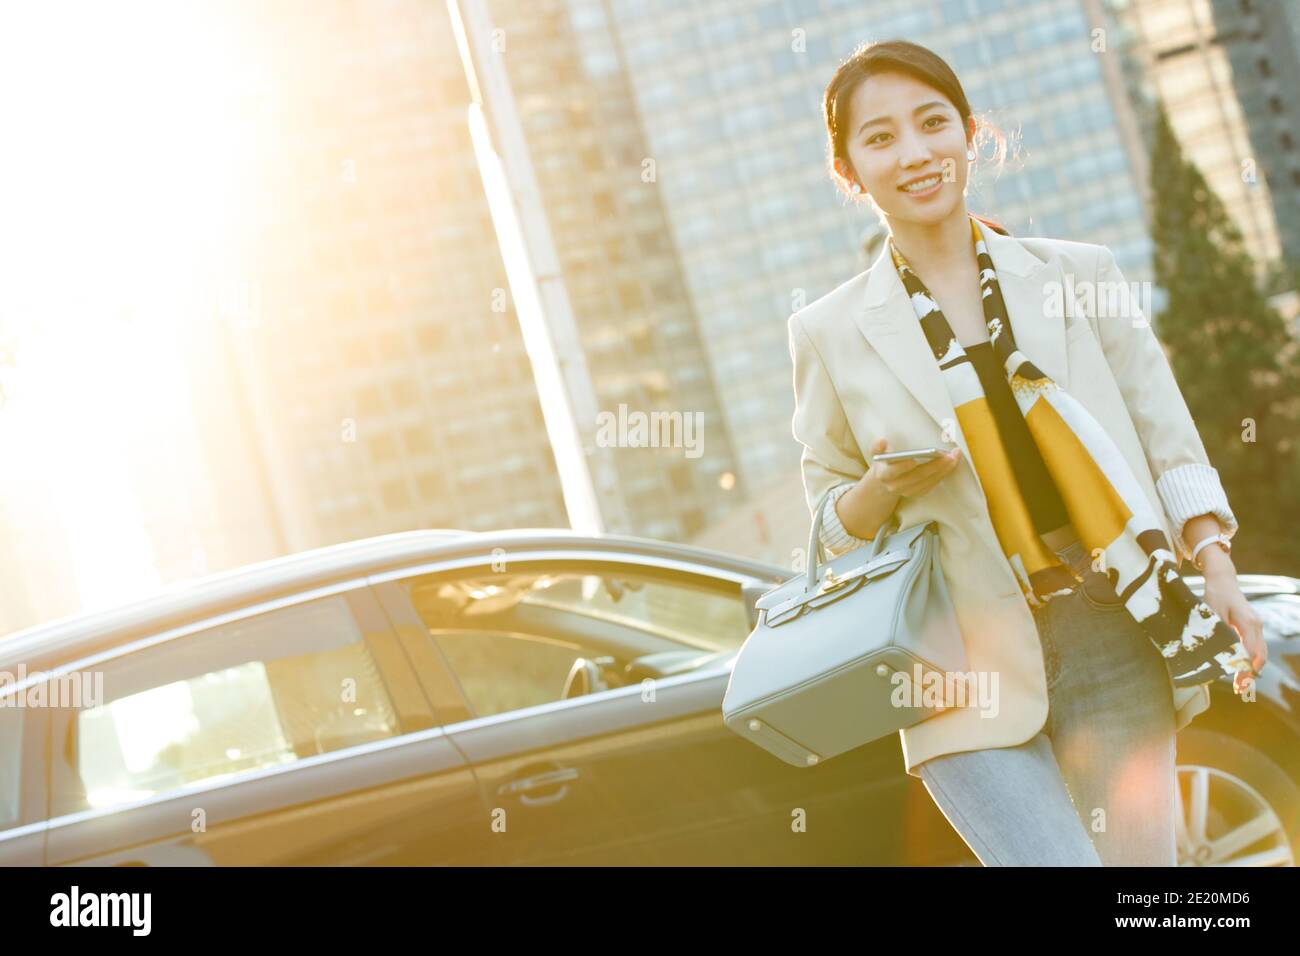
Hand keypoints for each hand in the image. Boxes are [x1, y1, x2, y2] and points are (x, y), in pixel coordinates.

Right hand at [867, 437, 962, 498]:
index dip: (903, 467)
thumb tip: (882, 440)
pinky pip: (931, 485)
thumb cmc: (883, 463)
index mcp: (884, 475)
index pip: (893, 472)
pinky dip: (942, 475)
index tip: (913, 459)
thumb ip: (876, 446)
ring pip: (927, 482)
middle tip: (949, 455)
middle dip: (934, 465)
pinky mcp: (916, 493)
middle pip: (917, 476)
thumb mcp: (876, 454)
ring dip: (943, 470)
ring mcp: (907, 492)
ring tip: (955, 457)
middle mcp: (895, 486)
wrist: (884, 483)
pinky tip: (951, 465)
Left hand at [1201, 564, 1266, 696]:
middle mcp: (1256, 626)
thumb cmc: (1216, 595)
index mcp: (1248, 623)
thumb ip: (1218, 632)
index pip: (1250, 652)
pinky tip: (1241, 668)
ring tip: (1241, 683)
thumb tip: (1220, 654)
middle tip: (1240, 689)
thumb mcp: (1212, 613)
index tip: (1239, 682)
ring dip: (1252, 668)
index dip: (1245, 669)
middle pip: (1259, 655)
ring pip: (1260, 652)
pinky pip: (1256, 647)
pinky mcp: (1252, 627)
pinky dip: (1251, 659)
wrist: (1223, 580)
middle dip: (1250, 673)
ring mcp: (1256, 626)